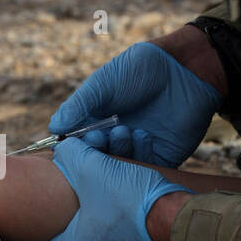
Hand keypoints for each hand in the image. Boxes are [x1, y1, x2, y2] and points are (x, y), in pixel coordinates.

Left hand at [12, 137, 189, 240]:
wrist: (184, 225)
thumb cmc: (134, 202)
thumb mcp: (96, 170)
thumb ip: (71, 157)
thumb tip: (63, 149)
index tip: (22, 232)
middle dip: (68, 234)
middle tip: (72, 213)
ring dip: (98, 240)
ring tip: (105, 215)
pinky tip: (130, 226)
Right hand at [50, 39, 221, 166]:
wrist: (185, 69)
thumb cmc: (141, 69)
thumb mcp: (104, 82)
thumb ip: (79, 105)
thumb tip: (54, 128)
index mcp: (97, 121)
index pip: (77, 143)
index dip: (73, 146)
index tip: (73, 141)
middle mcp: (114, 138)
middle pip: (96, 160)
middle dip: (95, 151)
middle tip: (97, 138)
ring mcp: (137, 150)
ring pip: (119, 168)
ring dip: (117, 152)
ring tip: (122, 132)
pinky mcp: (160, 158)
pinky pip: (144, 170)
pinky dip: (139, 158)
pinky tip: (142, 136)